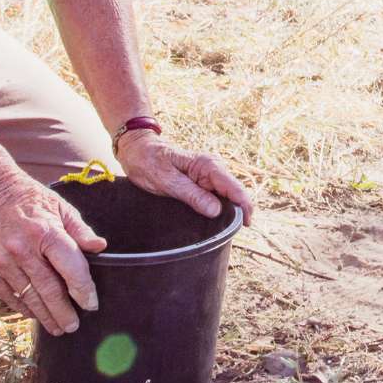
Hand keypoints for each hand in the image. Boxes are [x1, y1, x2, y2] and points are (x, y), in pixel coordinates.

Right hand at [0, 171, 105, 335]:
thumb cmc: (34, 202)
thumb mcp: (62, 209)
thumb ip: (81, 231)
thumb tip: (100, 247)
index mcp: (44, 232)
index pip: (70, 268)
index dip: (83, 290)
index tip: (91, 304)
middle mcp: (21, 248)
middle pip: (48, 290)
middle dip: (64, 312)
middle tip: (73, 326)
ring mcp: (2, 261)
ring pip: (29, 298)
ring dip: (45, 316)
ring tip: (58, 327)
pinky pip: (10, 297)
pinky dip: (25, 308)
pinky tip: (36, 314)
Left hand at [117, 131, 253, 225]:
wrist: (137, 149)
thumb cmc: (149, 162)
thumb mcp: (167, 180)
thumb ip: (192, 195)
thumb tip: (216, 211)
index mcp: (208, 165)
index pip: (234, 187)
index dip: (244, 206)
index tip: (245, 225)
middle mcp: (213, 168)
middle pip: (234, 193)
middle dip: (236, 212)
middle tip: (229, 233)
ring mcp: (209, 175)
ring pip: (226, 197)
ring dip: (227, 212)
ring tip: (221, 230)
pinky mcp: (202, 182)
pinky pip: (216, 196)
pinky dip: (217, 209)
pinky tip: (212, 221)